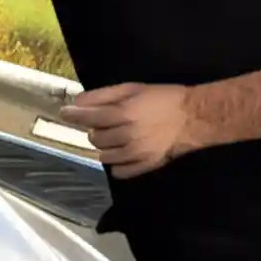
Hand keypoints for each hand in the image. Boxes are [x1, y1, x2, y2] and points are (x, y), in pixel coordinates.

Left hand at [59, 82, 201, 178]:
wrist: (195, 117)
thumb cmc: (163, 98)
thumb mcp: (132, 89)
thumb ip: (103, 95)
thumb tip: (77, 102)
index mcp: (123, 115)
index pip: (87, 118)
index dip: (73, 115)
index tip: (65, 113)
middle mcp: (127, 136)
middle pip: (94, 138)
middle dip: (95, 129)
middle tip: (106, 122)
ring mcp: (137, 154)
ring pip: (104, 156)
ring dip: (105, 146)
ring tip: (117, 135)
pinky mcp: (146, 165)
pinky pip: (120, 171)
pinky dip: (117, 163)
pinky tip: (123, 151)